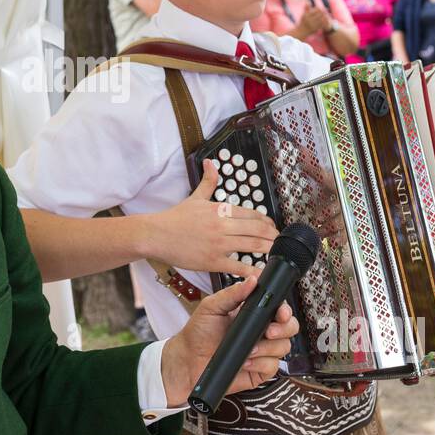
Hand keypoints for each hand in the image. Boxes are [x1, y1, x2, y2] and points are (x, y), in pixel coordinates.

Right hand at [146, 159, 277, 275]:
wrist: (156, 235)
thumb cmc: (174, 219)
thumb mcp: (194, 197)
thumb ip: (208, 181)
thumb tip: (209, 162)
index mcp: (220, 209)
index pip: (252, 213)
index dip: (266, 221)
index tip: (271, 226)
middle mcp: (222, 226)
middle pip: (257, 229)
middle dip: (273, 235)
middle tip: (279, 240)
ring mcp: (219, 244)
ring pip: (253, 245)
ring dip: (269, 248)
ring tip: (277, 252)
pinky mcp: (213, 261)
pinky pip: (238, 266)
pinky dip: (253, 270)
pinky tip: (262, 272)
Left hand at [160, 276, 299, 406]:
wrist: (187, 360)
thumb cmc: (198, 332)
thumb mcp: (213, 306)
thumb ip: (233, 293)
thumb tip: (252, 280)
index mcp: (253, 313)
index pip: (278, 308)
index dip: (284, 310)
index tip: (280, 312)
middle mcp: (260, 331)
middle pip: (289, 327)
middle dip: (284, 329)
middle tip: (268, 332)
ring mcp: (262, 351)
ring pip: (284, 347)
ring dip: (268, 348)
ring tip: (249, 350)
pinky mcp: (260, 370)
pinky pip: (273, 366)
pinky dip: (261, 364)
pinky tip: (246, 362)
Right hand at [297, 7, 330, 35]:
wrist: (301, 31)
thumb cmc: (303, 22)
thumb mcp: (304, 15)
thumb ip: (306, 8)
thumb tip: (308, 1)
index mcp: (306, 15)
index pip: (315, 10)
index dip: (320, 9)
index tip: (324, 9)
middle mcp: (308, 20)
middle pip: (319, 14)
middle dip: (324, 13)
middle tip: (327, 12)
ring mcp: (311, 24)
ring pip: (321, 20)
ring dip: (325, 18)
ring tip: (328, 16)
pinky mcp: (314, 29)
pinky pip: (321, 25)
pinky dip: (325, 23)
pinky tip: (327, 22)